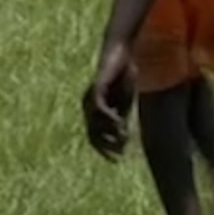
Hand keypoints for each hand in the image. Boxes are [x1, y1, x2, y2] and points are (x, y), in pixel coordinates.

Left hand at [84, 40, 136, 159]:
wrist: (120, 54)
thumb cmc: (121, 78)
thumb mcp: (123, 103)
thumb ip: (121, 118)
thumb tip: (123, 137)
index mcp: (94, 112)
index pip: (95, 138)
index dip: (105, 150)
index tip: (117, 160)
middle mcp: (88, 107)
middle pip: (93, 134)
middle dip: (107, 145)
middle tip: (121, 152)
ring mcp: (91, 98)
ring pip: (96, 124)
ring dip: (111, 132)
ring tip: (125, 136)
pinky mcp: (97, 88)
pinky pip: (100, 108)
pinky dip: (109, 117)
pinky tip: (120, 123)